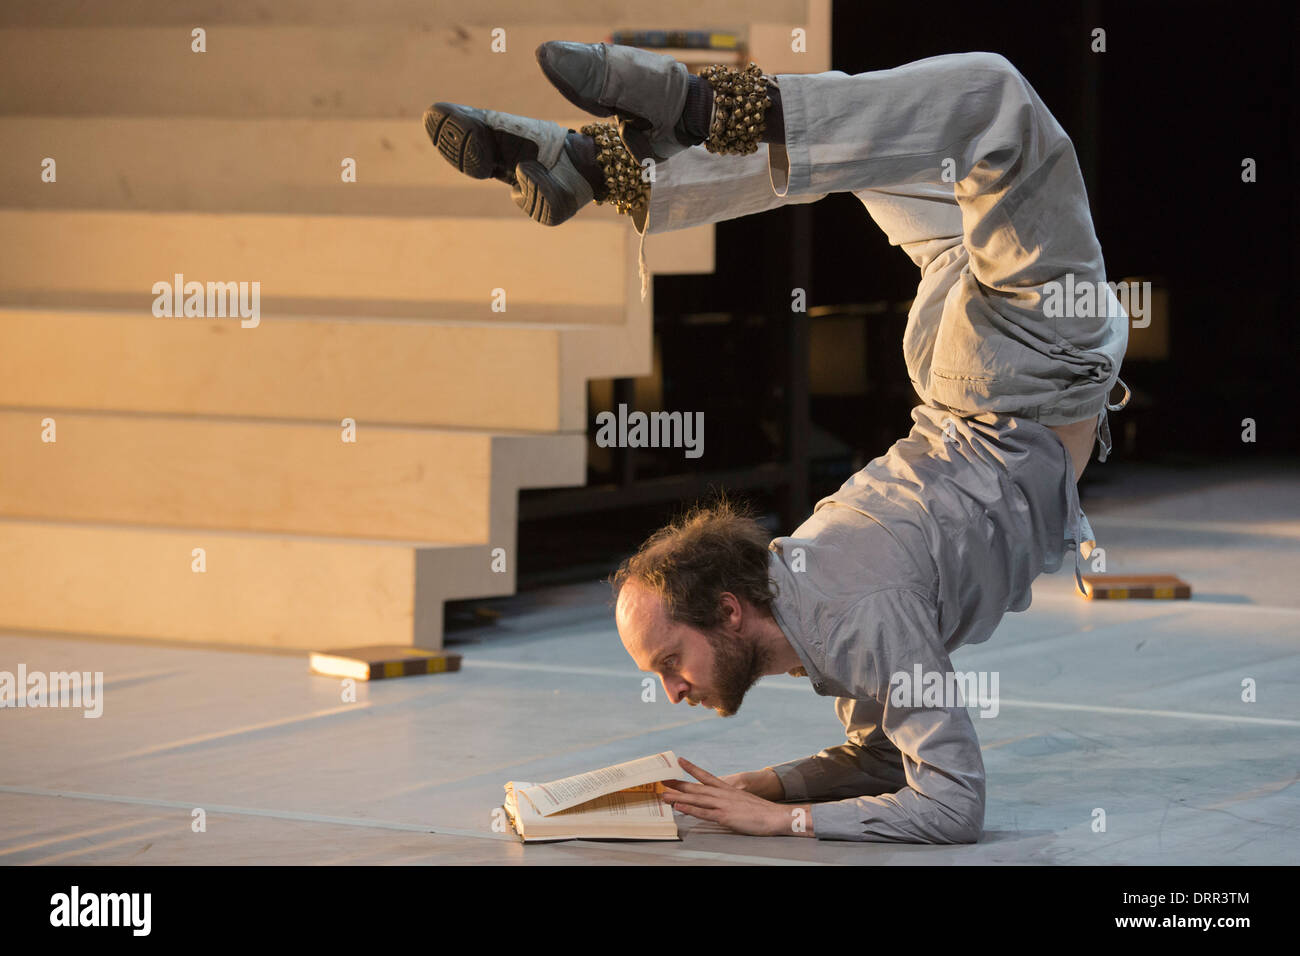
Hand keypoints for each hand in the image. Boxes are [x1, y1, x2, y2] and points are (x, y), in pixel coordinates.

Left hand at [664, 758, 806, 836]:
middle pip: (696, 787)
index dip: (692, 768)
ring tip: (663, 794)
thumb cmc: (761, 811)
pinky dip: (690, 809)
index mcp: (727, 789)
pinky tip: (679, 807)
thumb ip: (730, 800)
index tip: (679, 761)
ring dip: (678, 796)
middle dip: (677, 783)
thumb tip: (720, 801)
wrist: (775, 816)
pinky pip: (704, 812)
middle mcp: (722, 794)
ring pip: (696, 799)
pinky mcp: (725, 816)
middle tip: (661, 778)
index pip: (706, 776)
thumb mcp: (743, 801)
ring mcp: (723, 805)